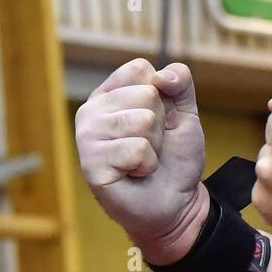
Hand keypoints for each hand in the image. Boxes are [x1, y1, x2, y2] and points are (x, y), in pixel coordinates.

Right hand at [73, 58, 206, 259]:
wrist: (177, 202)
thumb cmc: (174, 157)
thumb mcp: (185, 112)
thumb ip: (179, 82)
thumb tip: (160, 76)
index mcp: (109, 93)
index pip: (140, 69)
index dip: (163, 96)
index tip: (158, 121)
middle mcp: (91, 111)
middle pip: (146, 94)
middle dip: (160, 124)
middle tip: (151, 146)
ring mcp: (86, 137)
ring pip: (142, 121)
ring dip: (154, 146)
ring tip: (143, 160)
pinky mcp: (91, 164)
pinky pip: (136, 149)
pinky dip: (146, 164)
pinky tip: (134, 174)